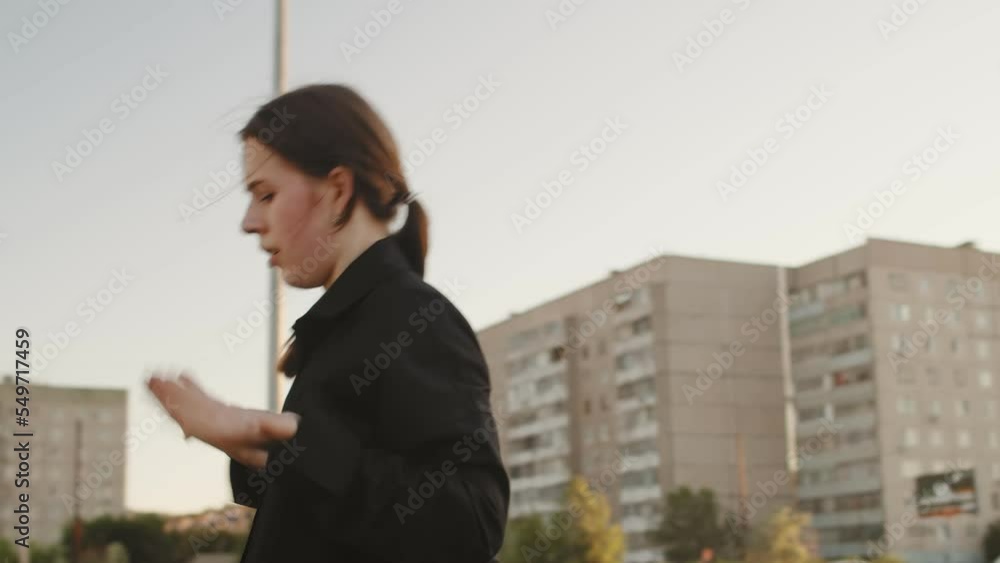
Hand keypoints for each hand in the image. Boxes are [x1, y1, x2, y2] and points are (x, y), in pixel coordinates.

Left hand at [146, 372, 299, 457]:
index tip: (162, 391)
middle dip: (167, 396)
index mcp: (223, 433)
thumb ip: (282, 429)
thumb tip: (292, 427)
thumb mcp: (281, 434)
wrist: (286, 454)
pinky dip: (192, 389)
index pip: (194, 418)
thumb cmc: (282, 444)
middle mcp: (217, 428)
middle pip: (186, 411)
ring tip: (155, 376)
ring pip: (191, 405)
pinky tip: (183, 377)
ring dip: (174, 392)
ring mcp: (220, 420)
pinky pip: (204, 400)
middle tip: (148, 379)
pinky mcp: (226, 414)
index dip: (176, 404)